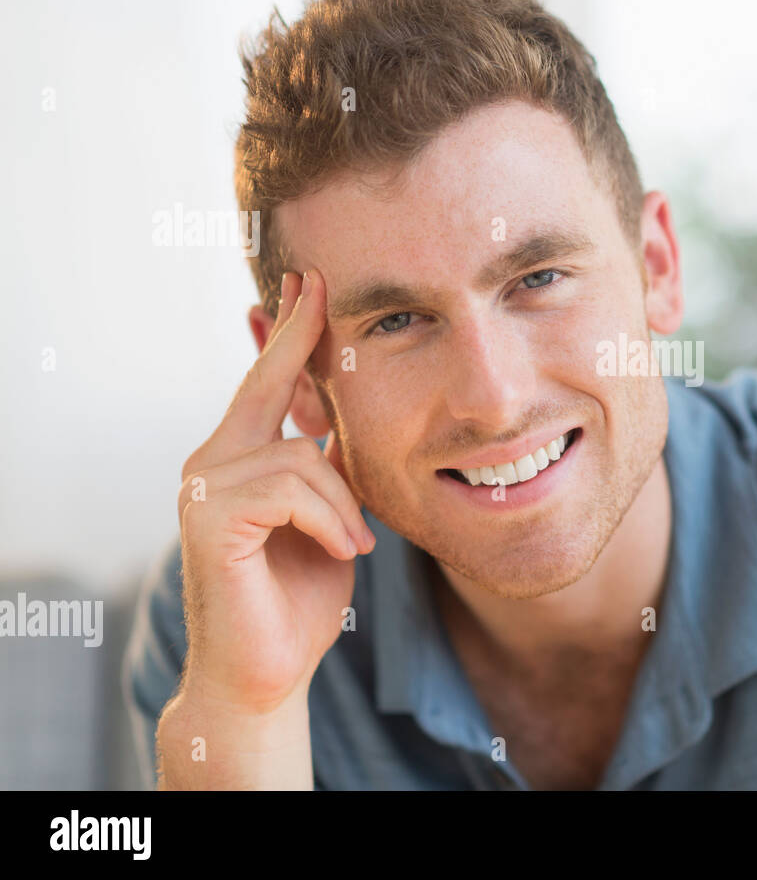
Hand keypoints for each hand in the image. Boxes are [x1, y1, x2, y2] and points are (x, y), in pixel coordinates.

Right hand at [175, 269, 374, 715]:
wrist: (267, 671)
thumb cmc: (300, 595)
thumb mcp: (331, 514)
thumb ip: (329, 462)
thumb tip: (345, 412)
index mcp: (241, 457)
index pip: (267, 380)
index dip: (288, 331)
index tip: (306, 281)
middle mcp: (213, 460)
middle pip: (267, 383)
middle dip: (295, 332)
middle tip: (317, 282)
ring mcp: (204, 485)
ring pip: (301, 454)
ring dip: (343, 502)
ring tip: (354, 543)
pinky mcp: (209, 515)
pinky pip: (293, 486)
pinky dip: (330, 520)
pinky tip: (341, 549)